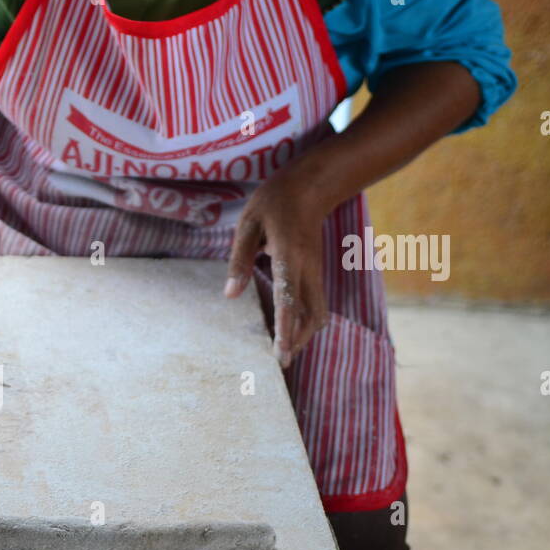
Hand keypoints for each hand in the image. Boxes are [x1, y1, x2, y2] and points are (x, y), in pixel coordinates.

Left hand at [224, 173, 329, 368]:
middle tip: (281, 362)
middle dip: (297, 340)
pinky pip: (316, 303)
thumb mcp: (248, 224)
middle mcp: (307, 267)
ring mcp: (315, 271)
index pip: (288, 297)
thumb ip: (239, 260)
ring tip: (285, 352)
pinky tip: (291, 332)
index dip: (285, 326)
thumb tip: (230, 295)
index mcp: (288, 255)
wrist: (311, 187)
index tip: (281, 351)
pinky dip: (306, 321)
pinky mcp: (316, 272)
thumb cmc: (274, 203)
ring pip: (318, 311)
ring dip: (304, 334)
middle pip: (310, 313)